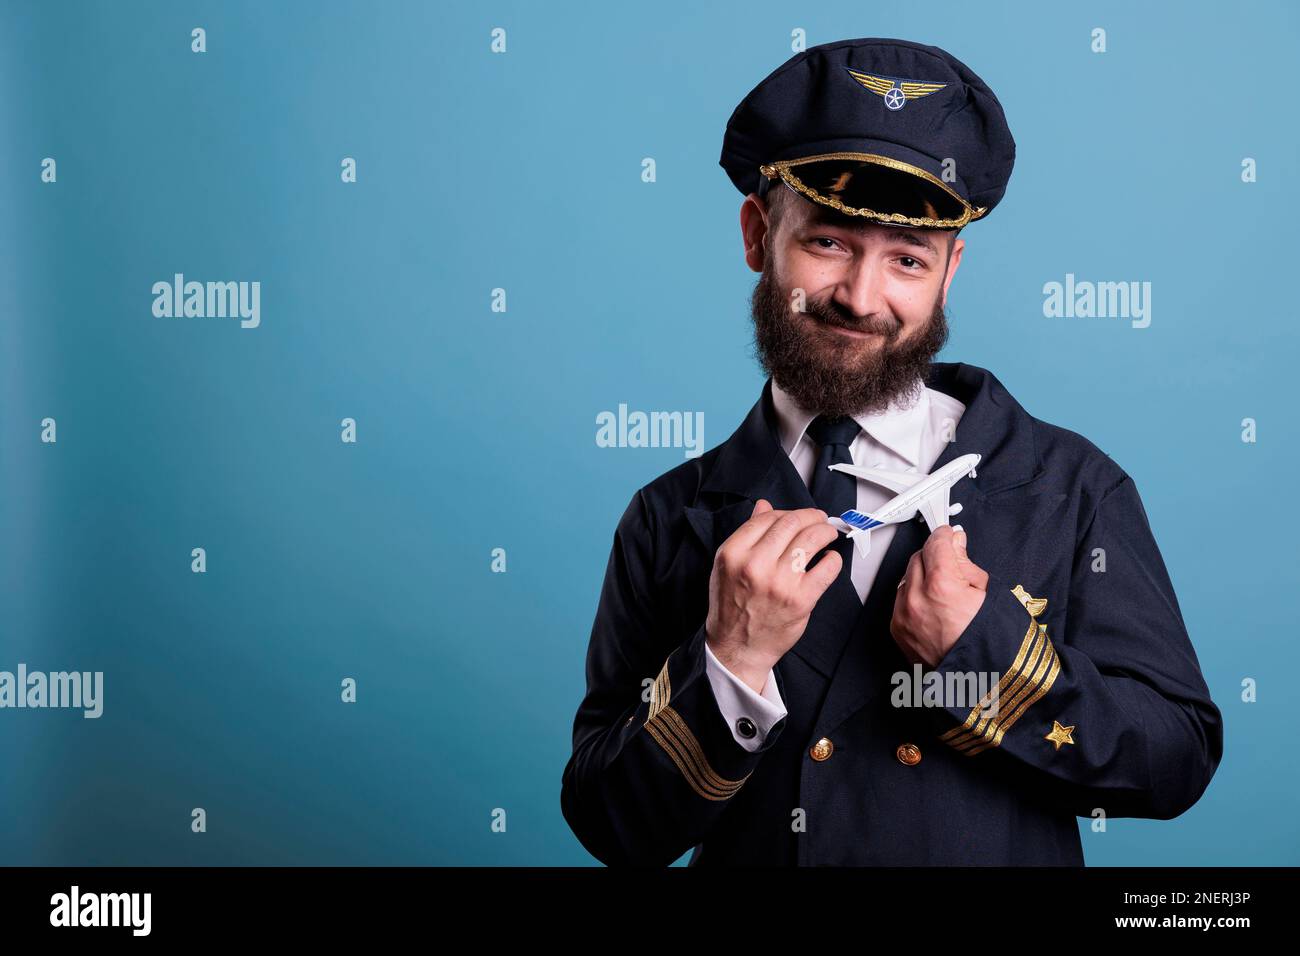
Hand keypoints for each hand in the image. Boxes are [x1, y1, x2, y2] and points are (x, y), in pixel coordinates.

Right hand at [705, 499, 841, 692]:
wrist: (737, 647)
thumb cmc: (732, 607)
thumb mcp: (728, 566)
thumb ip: (747, 535)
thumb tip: (764, 507)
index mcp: (733, 553)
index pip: (767, 517)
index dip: (786, 511)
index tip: (796, 516)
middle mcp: (755, 565)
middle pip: (792, 523)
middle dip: (811, 516)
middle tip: (818, 519)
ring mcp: (780, 582)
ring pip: (812, 539)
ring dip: (825, 531)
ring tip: (827, 533)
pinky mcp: (801, 599)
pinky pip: (827, 568)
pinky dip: (833, 559)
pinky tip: (829, 559)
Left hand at [890, 526, 988, 667]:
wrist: (981, 678)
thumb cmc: (990, 639)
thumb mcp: (988, 592)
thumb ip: (965, 563)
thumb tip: (955, 543)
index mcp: (941, 585)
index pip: (936, 544)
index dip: (945, 536)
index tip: (949, 535)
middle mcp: (916, 598)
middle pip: (918, 558)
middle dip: (933, 556)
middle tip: (950, 562)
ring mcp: (903, 615)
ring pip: (907, 578)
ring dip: (922, 576)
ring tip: (944, 591)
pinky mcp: (897, 629)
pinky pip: (900, 600)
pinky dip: (913, 597)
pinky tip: (933, 607)